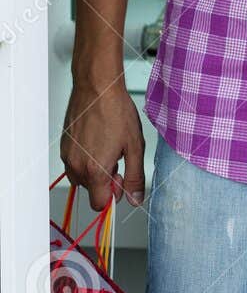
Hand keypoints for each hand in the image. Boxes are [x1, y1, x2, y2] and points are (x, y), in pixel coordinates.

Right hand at [60, 80, 145, 210]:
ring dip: (95, 170)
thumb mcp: (135, 147)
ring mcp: (68, 156)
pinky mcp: (65, 146)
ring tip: (107, 147)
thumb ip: (135, 177)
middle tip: (117, 157)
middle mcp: (77, 166)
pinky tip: (98, 140)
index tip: (121, 178)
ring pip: (82, 177)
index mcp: (94, 171)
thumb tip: (135, 199)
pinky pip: (74, 163)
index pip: (99, 204)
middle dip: (105, 180)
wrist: (98, 88)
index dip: (114, 194)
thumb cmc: (116, 112)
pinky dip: (86, 158)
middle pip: (91, 190)